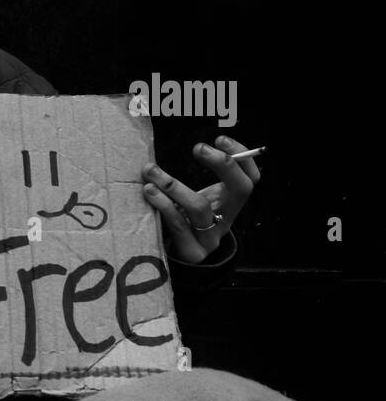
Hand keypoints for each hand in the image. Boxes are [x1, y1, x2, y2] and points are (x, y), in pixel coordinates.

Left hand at [141, 134, 258, 263]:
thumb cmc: (182, 222)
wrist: (176, 262)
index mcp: (230, 204)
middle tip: (198, 147)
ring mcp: (212, 238)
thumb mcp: (193, 201)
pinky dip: (162, 204)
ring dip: (174, 185)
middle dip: (223, 164)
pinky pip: (178, 224)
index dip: (241, 158)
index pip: (251, 178)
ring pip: (200, 207)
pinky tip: (148, 191)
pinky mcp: (192, 252)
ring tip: (151, 170)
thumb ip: (196, 182)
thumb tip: (189, 148)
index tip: (220, 139)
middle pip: (241, 190)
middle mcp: (227, 220)